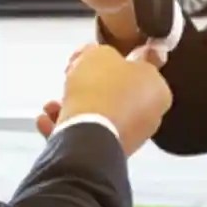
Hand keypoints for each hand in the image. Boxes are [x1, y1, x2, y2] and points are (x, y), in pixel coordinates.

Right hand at [40, 44, 170, 155]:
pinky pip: (89, 133)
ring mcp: (131, 137)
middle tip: (70, 77)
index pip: (137, 67)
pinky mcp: (110, 153)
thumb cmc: (101, 88)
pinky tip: (47, 120)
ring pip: (100, 114)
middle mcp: (151, 115)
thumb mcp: (100, 53)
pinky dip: (68, 126)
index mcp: (158, 89)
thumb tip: (100, 57)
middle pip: (116, 92)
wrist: (88, 134)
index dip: (111, 59)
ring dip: (74, 105)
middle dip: (89, 84)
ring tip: (53, 104)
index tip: (89, 57)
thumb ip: (103, 52)